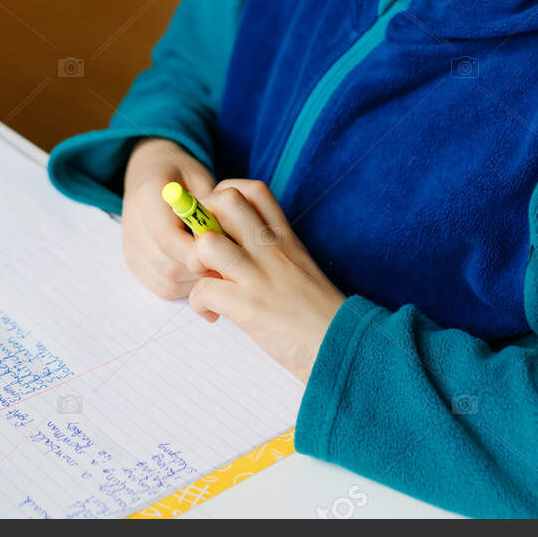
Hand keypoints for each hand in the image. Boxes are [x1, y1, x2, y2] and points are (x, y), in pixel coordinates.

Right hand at [120, 137, 218, 300]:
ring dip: (196, 280)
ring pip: (166, 282)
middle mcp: (133, 226)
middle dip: (202, 270)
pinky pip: (162, 287)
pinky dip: (185, 285)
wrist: (148, 171)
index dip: (199, 253)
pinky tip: (198, 270)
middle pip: (167, 266)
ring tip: (214, 265)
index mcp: (148, 197)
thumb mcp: (200, 179)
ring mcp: (131, 248)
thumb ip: (209, 209)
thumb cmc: (181, 175)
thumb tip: (225, 243)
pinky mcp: (134, 263)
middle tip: (226, 263)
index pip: (168, 239)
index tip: (224, 251)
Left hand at [186, 179, 346, 382]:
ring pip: (206, 243)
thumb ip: (272, 256)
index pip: (253, 190)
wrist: (343, 346)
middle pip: (225, 201)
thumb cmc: (321, 316)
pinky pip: (202, 290)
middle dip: (201, 219)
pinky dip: (198, 303)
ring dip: (194, 262)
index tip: (218, 222)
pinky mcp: (249, 306)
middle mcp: (271, 249)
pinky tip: (212, 314)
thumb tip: (233, 255)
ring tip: (206, 281)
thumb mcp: (300, 270)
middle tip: (203, 250)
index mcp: (285, 238)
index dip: (226, 195)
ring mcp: (259, 276)